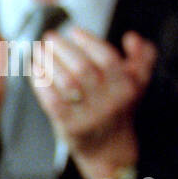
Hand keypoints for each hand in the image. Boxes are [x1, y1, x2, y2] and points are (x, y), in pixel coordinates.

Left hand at [33, 27, 155, 178]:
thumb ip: (143, 57)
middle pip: (83, 68)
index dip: (89, 42)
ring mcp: (89, 115)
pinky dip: (41, 83)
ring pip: (66, 83)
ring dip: (48, 63)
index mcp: (127, 87)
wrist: (108, 147)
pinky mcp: (69, 127)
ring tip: (38, 50)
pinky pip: (52, 101)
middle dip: (63, 49)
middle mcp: (110, 102)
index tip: (74, 31)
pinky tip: (34, 69)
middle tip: (49, 37)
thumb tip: (132, 37)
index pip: (108, 58)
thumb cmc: (119, 107)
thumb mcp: (138, 82)